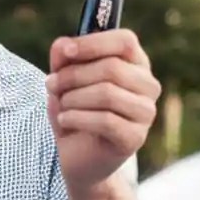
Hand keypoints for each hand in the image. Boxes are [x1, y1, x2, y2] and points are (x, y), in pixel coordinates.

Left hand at [46, 29, 160, 191]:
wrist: (80, 159)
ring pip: (108, 93)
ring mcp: (145, 113)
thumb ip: (63, 60)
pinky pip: (105, 120)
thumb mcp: (64, 82)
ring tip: (60, 106)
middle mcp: (148, 86)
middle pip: (112, 67)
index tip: (66, 51)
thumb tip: (62, 45)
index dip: (93, 43)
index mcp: (136, 64)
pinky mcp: (135, 137)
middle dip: (73, 75)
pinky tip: (64, 120)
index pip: (125, 41)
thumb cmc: (76, 113)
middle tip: (51, 84)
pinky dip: (77, 118)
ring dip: (73, 98)